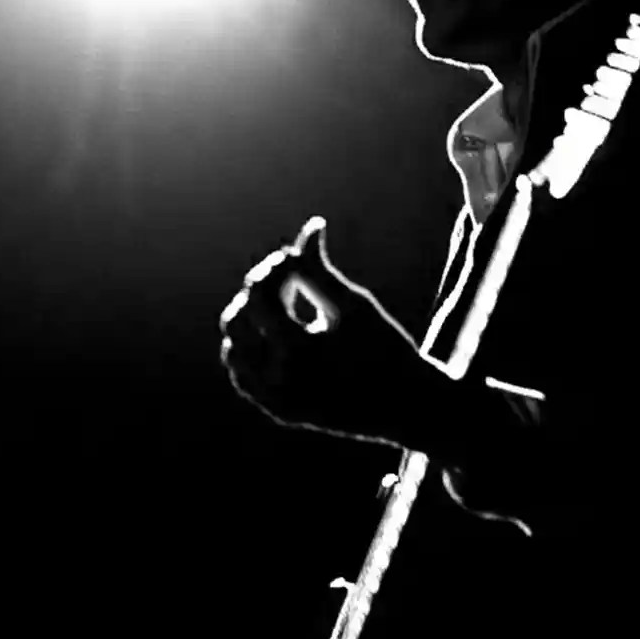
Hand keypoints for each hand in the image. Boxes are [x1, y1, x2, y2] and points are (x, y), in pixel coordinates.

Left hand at [220, 216, 439, 442]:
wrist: (406, 403)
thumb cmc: (385, 346)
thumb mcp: (354, 304)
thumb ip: (321, 268)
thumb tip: (311, 226)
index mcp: (298, 349)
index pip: (258, 292)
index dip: (275, 267)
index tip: (299, 261)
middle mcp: (279, 380)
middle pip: (236, 320)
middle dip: (260, 295)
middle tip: (293, 288)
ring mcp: (275, 401)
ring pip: (233, 351)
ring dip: (249, 324)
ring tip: (284, 315)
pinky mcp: (279, 412)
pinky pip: (245, 379)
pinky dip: (252, 355)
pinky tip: (278, 341)